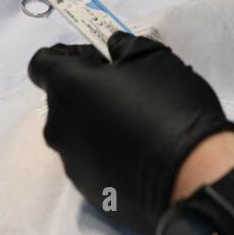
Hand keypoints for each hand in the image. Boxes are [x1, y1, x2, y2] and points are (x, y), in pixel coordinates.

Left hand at [28, 32, 233, 234]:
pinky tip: (140, 151)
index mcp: (67, 88)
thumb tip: (110, 49)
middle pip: (62, 98)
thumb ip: (121, 45)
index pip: (41, 63)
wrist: (192, 171)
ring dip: (98, 121)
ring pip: (76, 130)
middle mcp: (58, 126)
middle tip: (127, 88)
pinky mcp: (88, 189)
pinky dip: (108, 151)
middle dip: (88, 89)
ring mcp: (71, 162)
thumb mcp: (151, 55)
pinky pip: (91, 160)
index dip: (68, 56)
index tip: (99, 60)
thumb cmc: (169, 104)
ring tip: (139, 124)